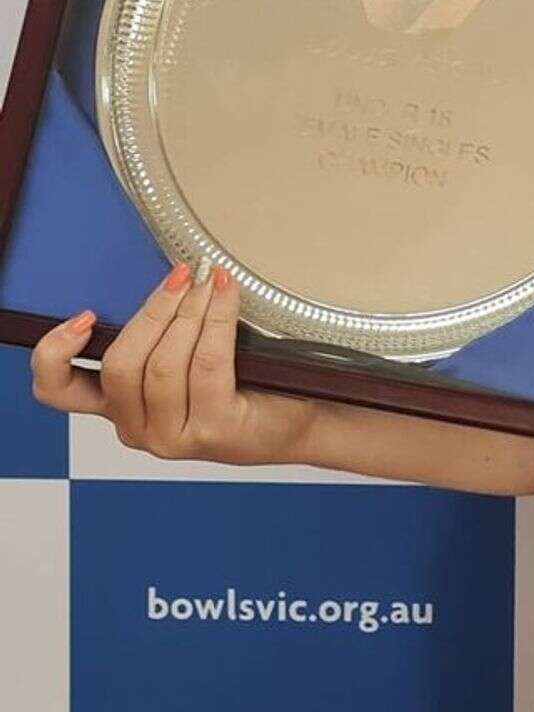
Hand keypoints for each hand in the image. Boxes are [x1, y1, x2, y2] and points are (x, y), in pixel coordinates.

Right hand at [30, 261, 317, 468]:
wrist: (298, 420)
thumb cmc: (244, 383)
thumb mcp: (188, 359)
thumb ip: (162, 335)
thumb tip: (166, 277)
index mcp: (120, 408)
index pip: (59, 390)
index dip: (57, 353)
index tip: (83, 318)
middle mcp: (138, 429)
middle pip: (122, 365)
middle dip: (152, 311)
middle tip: (181, 275)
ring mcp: (173, 437)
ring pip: (163, 365)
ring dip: (187, 313)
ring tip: (209, 281)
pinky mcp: (212, 431)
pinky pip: (206, 365)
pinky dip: (217, 320)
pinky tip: (226, 293)